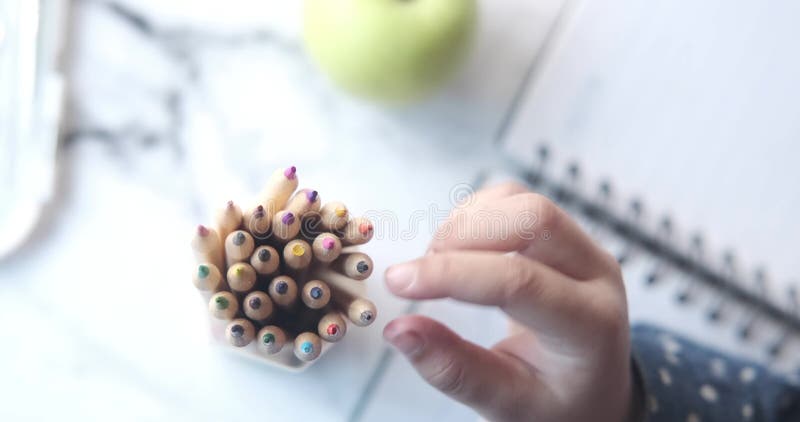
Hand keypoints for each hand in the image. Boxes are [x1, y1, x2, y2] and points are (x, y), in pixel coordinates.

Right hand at [383, 183, 632, 421]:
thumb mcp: (506, 404)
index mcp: (591, 325)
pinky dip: (474, 214)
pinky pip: (515, 199)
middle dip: (463, 234)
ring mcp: (584, 247)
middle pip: (534, 218)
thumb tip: (399, 330)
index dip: (453, 274)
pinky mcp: (563, 232)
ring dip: (466, 222)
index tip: (400, 282)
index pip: (521, 281)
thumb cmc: (556, 400)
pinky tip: (457, 251)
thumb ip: (454, 370)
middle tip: (420, 274)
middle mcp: (596, 275)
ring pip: (522, 200)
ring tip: (437, 265)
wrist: (593, 389)